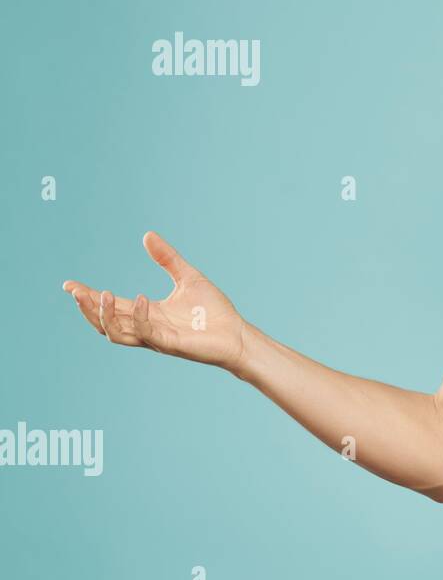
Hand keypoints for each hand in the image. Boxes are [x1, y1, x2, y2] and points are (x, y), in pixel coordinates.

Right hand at [62, 231, 247, 371]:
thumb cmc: (213, 311)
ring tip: (101, 294)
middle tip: (76, 291)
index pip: (111, 305)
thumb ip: (167, 259)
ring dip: (105, 316)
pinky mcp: (171, 344)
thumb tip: (147, 235)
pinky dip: (140, 317)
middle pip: (105, 321)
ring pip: (116, 333)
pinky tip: (141, 299)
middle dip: (87, 306)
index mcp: (147, 312)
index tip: (68, 284)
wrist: (237, 334)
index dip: (88, 296)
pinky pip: (147, 333)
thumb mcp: (188, 277)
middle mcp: (146, 327)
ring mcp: (156, 338)